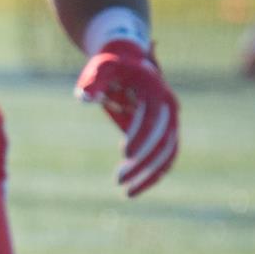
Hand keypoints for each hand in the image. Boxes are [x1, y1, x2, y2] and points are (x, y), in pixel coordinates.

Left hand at [76, 39, 178, 196]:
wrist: (128, 61)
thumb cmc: (112, 65)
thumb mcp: (101, 67)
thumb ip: (94, 81)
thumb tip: (84, 97)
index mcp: (156, 92)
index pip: (151, 118)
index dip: (140, 136)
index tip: (125, 155)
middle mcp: (169, 108)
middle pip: (162, 141)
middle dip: (142, 162)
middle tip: (118, 180)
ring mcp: (170, 121)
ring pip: (167, 154)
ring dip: (149, 174)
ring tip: (126, 192)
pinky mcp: (164, 132)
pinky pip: (165, 158)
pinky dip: (153, 174)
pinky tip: (134, 189)